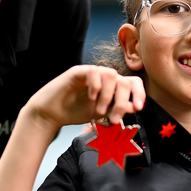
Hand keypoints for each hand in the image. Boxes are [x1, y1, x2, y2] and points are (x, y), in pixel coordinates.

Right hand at [24, 65, 145, 130]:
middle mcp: (104, 78)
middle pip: (124, 80)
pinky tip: (91, 97)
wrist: (52, 113)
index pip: (133, 83)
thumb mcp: (101, 114)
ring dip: (108, 96)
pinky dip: (96, 86)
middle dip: (123, 101)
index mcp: (113, 87)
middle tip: (114, 118)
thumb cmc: (76, 112)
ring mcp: (92, 73)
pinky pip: (93, 72)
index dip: (139, 93)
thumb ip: (117, 109)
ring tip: (99, 110)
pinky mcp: (78, 72)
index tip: (139, 107)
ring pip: (111, 74)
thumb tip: (134, 106)